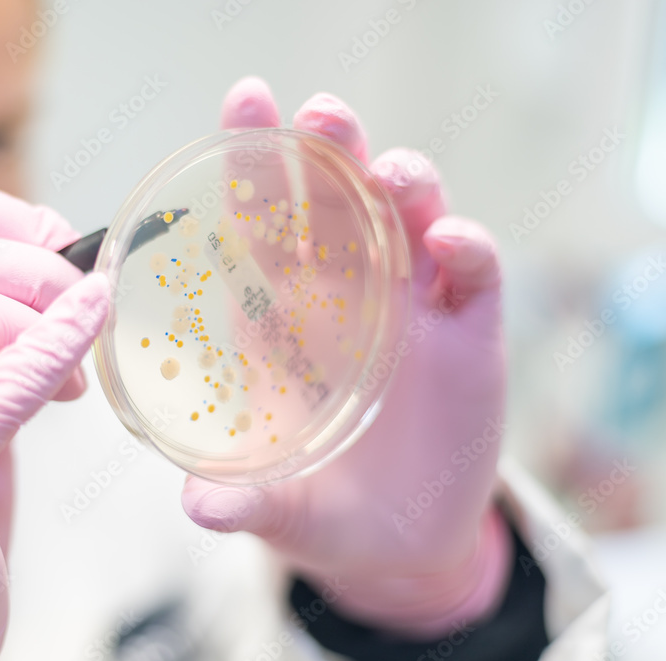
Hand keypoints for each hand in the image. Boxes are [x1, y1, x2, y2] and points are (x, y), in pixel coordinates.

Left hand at [181, 77, 509, 638]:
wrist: (395, 543)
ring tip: (389, 172)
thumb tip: (199, 507)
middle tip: (319, 114)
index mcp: (280, 318)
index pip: (263, 223)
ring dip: (403, 182)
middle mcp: (343, 297)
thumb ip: (244, 502)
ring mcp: (409, 310)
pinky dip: (465, 249)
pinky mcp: (469, 336)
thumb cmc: (318, 505)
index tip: (242, 105)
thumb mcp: (277, 508)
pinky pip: (474, 274)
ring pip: (410, 218)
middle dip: (330, 148)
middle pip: (337, 200)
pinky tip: (447, 245)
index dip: (252, 163)